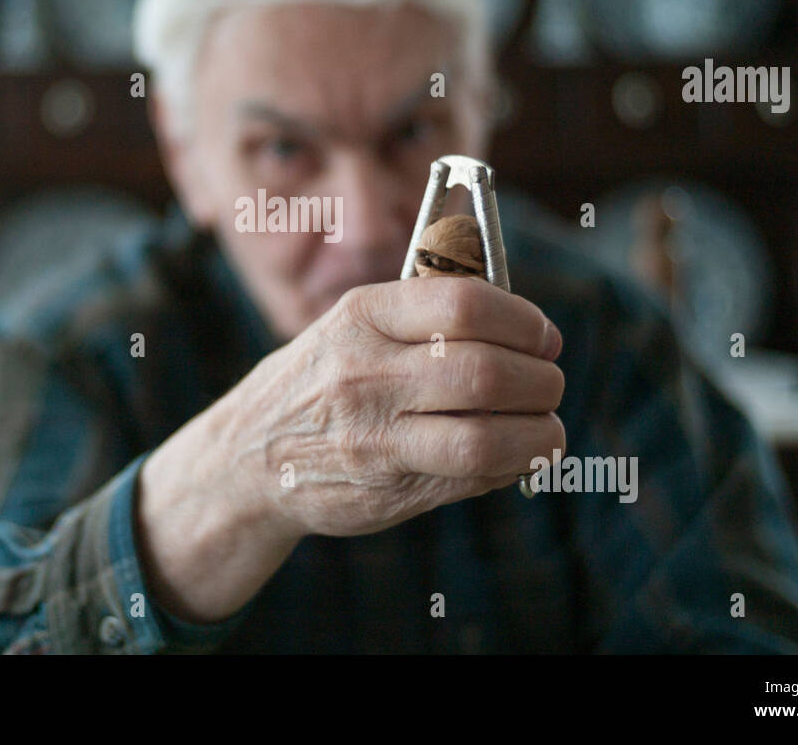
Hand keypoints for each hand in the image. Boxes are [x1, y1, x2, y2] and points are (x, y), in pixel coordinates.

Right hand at [224, 275, 565, 538]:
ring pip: (486, 438)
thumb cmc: (322, 381)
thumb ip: (428, 314)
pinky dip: (510, 467)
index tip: (543, 337)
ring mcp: (373, 438)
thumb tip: (526, 324)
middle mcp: (364, 375)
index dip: (523, 321)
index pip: (464, 305)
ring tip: (545, 428)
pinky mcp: (386, 491)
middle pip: (487, 372)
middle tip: (549, 384)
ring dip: (539, 434)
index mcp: (362, 317)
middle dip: (541, 381)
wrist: (248, 458)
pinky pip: (472, 479)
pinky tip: (511, 455)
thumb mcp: (353, 325)